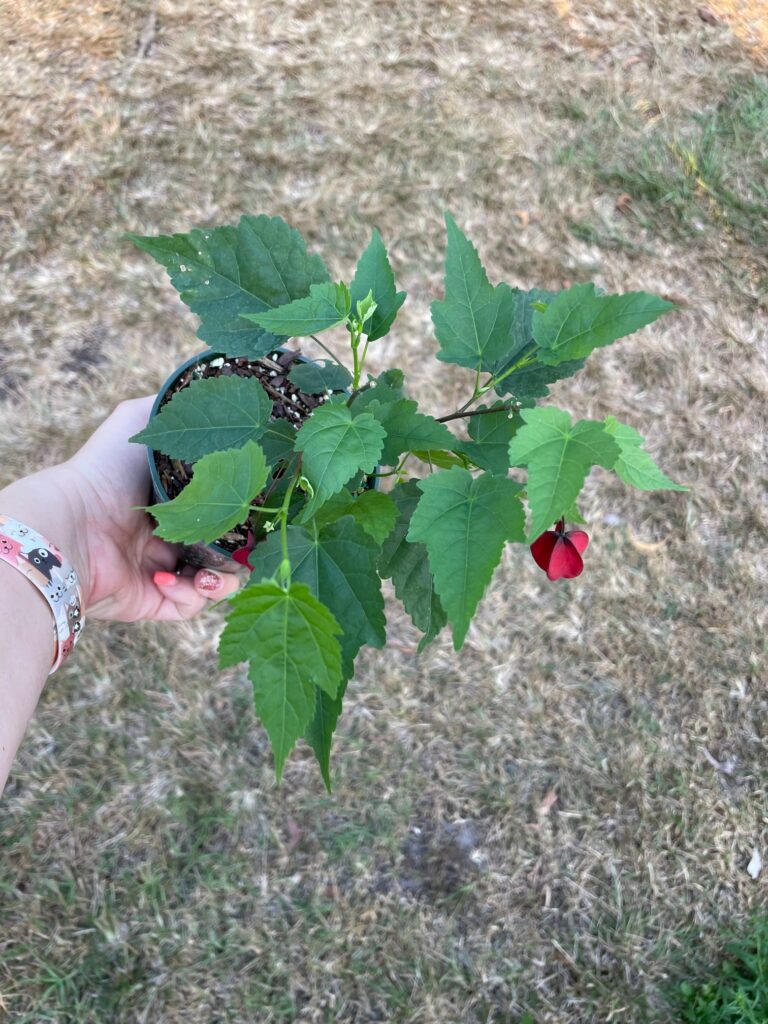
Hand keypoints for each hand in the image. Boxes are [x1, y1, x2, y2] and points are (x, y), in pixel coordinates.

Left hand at [2, 398, 241, 621]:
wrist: (72, 525)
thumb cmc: (104, 469)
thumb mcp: (140, 419)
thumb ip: (172, 404)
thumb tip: (212, 393)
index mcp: (176, 498)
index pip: (227, 505)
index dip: (246, 508)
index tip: (258, 504)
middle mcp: (174, 534)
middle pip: (231, 545)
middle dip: (243, 547)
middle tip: (246, 542)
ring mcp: (166, 569)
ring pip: (220, 580)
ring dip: (224, 576)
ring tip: (207, 568)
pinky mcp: (157, 600)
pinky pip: (193, 605)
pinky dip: (191, 593)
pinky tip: (167, 574)